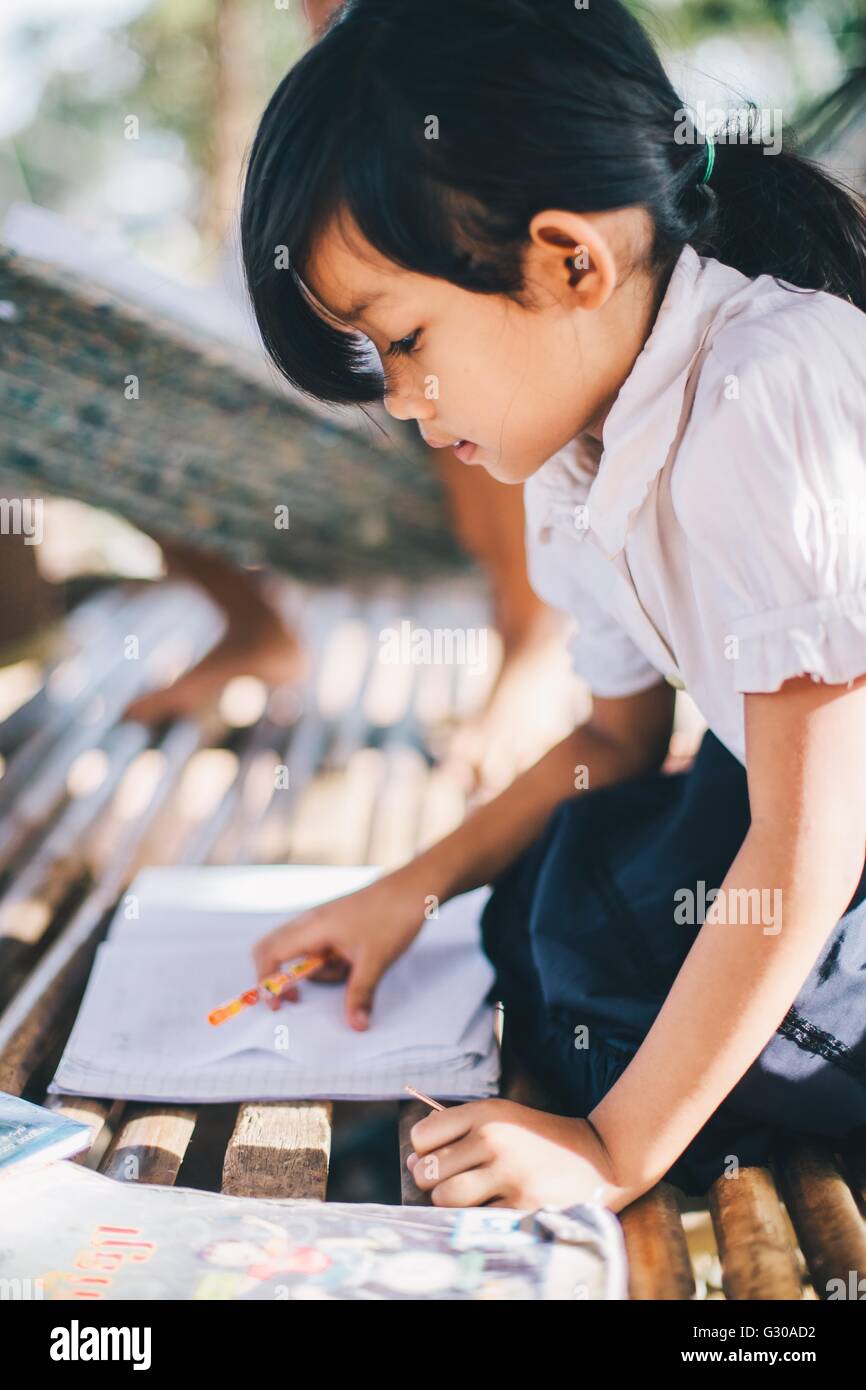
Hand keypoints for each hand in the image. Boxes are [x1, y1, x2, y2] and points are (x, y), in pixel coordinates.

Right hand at [251, 868, 435, 1030]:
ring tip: (349, 968)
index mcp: (312, 927)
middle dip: (281, 977)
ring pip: (301, 953)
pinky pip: (319, 948)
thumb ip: (360, 995)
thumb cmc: (392, 917)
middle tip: (299, 997)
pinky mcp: (335, 924)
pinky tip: (354, 960)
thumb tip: (356, 1026)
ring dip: (317, 971)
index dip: (266, 981)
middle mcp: (310, 922)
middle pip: (274, 950)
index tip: (279, 1005)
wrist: (415, 888)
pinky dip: (328, 962)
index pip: (269, 953)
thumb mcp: (375, 961)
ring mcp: (322, 922)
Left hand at [406, 1100, 646, 1212]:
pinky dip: (476, 1221)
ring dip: (451, 1205)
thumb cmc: (539, 1139)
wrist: (599, 1158)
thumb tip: (412, 1163)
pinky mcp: (522, 1208)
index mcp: (485, 1113)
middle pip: (428, 1172)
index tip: (440, 1156)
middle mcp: (493, 1140)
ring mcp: (508, 1176)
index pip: (422, 1136)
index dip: (424, 1151)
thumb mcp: (502, 1117)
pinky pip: (475, 1221)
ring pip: (446, 1200)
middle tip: (455, 1181)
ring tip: (472, 1198)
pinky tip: (493, 1210)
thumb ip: (458, 1132)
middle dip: (433, 1182)